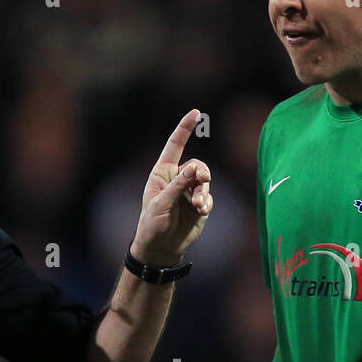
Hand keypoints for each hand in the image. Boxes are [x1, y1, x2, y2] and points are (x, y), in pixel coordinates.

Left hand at [131, 109, 211, 264]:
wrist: (161, 248)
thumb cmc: (153, 224)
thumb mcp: (161, 203)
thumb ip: (178, 185)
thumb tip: (195, 168)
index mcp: (162, 172)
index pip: (175, 145)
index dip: (185, 129)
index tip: (196, 113)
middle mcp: (177, 179)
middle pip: (196, 164)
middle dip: (201, 171)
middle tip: (202, 179)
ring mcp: (189, 191)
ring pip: (205, 181)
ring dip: (203, 191)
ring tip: (198, 206)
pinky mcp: (199, 204)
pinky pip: (208, 196)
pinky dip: (207, 202)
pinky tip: (201, 211)